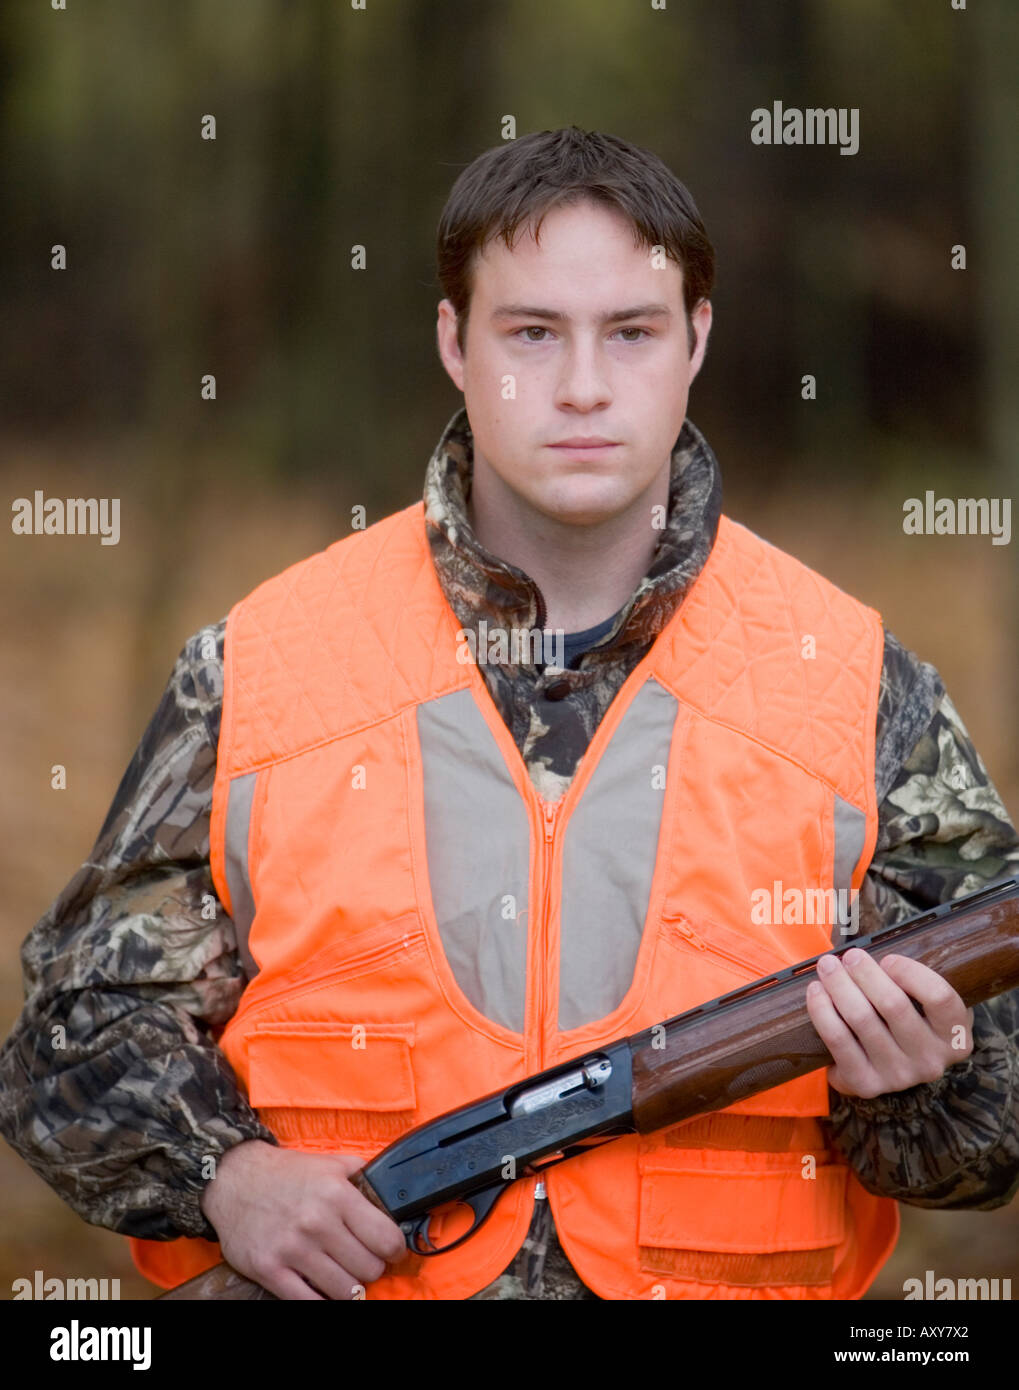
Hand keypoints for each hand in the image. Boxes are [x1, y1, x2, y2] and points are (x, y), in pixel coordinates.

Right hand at [199, 1139, 407, 1299]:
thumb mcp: (329, 1163)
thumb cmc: (285, 1173)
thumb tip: (390, 1192)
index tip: (391, 1251)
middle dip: (371, 1268)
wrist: (233, 1179)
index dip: (395, 1249)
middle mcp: (317, 1222)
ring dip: (350, 1287)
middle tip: (363, 1262)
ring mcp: (292, 1248)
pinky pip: (308, 1302)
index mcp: (337, 1194)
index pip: (385, 1238)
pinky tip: (323, 1290)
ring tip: (344, 1275)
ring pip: (344, 1290)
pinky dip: (322, 1301)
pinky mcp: (269, 1269)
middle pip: (368, 1269)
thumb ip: (361, 1175)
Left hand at [805, 949, 973, 1098]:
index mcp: (956, 1037)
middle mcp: (932, 1062)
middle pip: (893, 1005)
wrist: (884, 1063)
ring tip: (827, 966)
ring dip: (839, 985)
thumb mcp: (921, 999)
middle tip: (848, 955)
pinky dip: (822, 1011)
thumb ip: (908, 975)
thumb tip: (868, 941)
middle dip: (864, 972)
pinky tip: (816, 991)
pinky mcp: (866, 1085)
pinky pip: (837, 1040)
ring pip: (861, 1019)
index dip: (910, 972)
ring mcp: (899, 1076)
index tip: (887, 958)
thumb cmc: (903, 1016)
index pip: (939, 997)